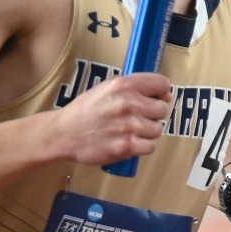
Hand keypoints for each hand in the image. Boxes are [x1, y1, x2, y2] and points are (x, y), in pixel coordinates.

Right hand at [56, 72, 170, 165]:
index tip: (155, 98)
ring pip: (158, 130)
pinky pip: (150, 147)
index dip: (161, 92)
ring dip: (147, 132)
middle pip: (162, 109)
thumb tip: (165, 94)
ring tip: (130, 131)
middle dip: (152, 115)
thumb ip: (134, 87)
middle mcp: (128, 103)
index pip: (162, 84)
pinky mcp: (126, 147)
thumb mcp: (107, 88)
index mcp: (124, 85)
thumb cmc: (86, 110)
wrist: (64, 133)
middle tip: (137, 118)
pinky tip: (129, 142)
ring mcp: (128, 126)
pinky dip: (142, 146)